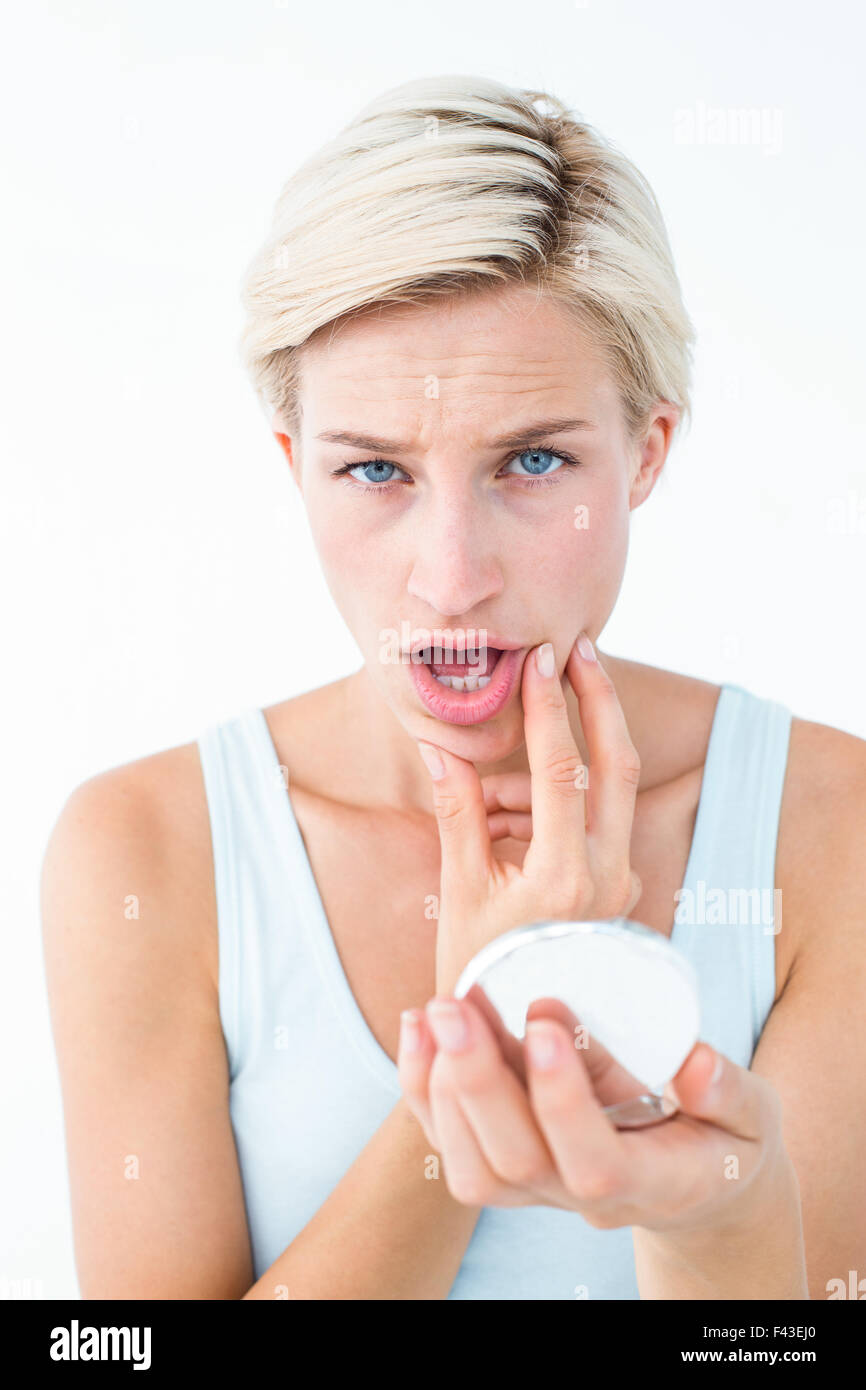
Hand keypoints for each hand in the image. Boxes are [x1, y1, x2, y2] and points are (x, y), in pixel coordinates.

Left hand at [397, 992, 791, 1238]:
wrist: (701, 1188)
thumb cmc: (727, 1141)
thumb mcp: (753, 1118)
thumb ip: (730, 1092)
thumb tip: (695, 1061)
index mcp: (652, 1182)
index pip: (595, 1162)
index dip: (562, 1100)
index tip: (545, 1020)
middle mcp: (583, 1199)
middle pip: (515, 1163)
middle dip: (477, 1081)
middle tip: (457, 1004)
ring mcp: (542, 1192)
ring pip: (473, 1170)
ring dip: (440, 1088)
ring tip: (436, 1011)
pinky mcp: (512, 1171)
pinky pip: (453, 1150)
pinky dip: (421, 1092)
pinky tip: (417, 1028)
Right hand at [416, 633, 642, 993]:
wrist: (519, 1049)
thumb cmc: (480, 977)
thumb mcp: (460, 895)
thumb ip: (457, 814)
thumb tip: (438, 745)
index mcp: (565, 879)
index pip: (562, 770)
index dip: (548, 707)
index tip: (538, 656)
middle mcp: (609, 879)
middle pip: (617, 765)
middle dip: (597, 701)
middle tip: (575, 650)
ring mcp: (622, 887)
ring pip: (604, 795)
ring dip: (549, 774)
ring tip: (485, 805)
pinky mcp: (619, 891)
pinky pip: (595, 825)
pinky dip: (554, 808)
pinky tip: (503, 828)